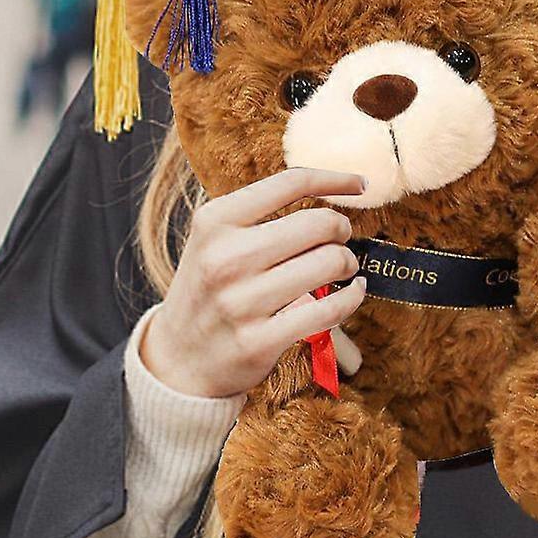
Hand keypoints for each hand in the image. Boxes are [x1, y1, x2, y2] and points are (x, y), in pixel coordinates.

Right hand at [140, 166, 369, 398]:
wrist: (178, 359)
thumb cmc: (209, 290)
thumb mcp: (214, 240)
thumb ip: (259, 216)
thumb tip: (330, 194)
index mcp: (215, 221)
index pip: (291, 183)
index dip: (335, 179)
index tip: (360, 184)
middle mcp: (226, 257)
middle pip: (319, 223)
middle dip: (342, 230)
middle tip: (341, 240)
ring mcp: (241, 302)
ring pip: (330, 263)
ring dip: (348, 264)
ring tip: (342, 268)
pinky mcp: (258, 341)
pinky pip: (328, 310)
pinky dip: (352, 298)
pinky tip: (352, 293)